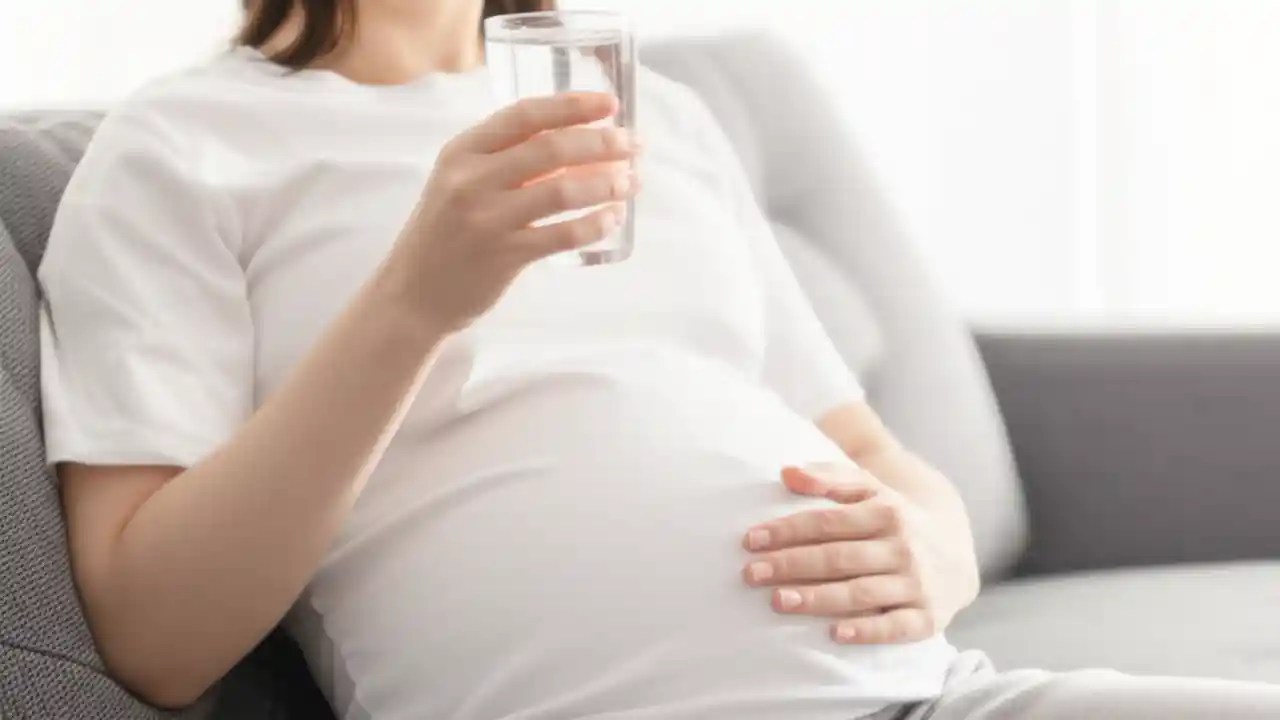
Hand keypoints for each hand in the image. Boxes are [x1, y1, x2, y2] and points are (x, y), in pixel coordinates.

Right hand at [389, 92, 641, 330]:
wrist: (413, 293)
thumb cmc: (447, 232)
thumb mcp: (461, 182)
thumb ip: (506, 160)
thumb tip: (581, 143)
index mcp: (462, 151)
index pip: (524, 115)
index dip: (572, 105)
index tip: (610, 104)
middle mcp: (470, 180)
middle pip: (551, 148)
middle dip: (603, 143)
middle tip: (635, 145)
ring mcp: (487, 219)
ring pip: (563, 190)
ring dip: (608, 183)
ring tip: (633, 181)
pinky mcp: (504, 256)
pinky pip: (564, 234)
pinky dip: (597, 223)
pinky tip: (615, 217)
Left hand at [741, 464, 961, 644]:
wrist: (957, 553)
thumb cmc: (896, 520)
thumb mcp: (871, 489)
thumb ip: (829, 477)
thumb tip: (786, 472)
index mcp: (887, 512)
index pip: (828, 522)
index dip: (787, 530)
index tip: (750, 540)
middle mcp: (903, 547)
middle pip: (839, 557)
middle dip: (792, 565)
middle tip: (751, 574)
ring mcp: (916, 583)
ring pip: (861, 592)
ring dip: (818, 598)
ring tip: (778, 601)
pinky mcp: (927, 618)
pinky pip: (895, 627)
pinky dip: (867, 631)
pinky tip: (836, 634)